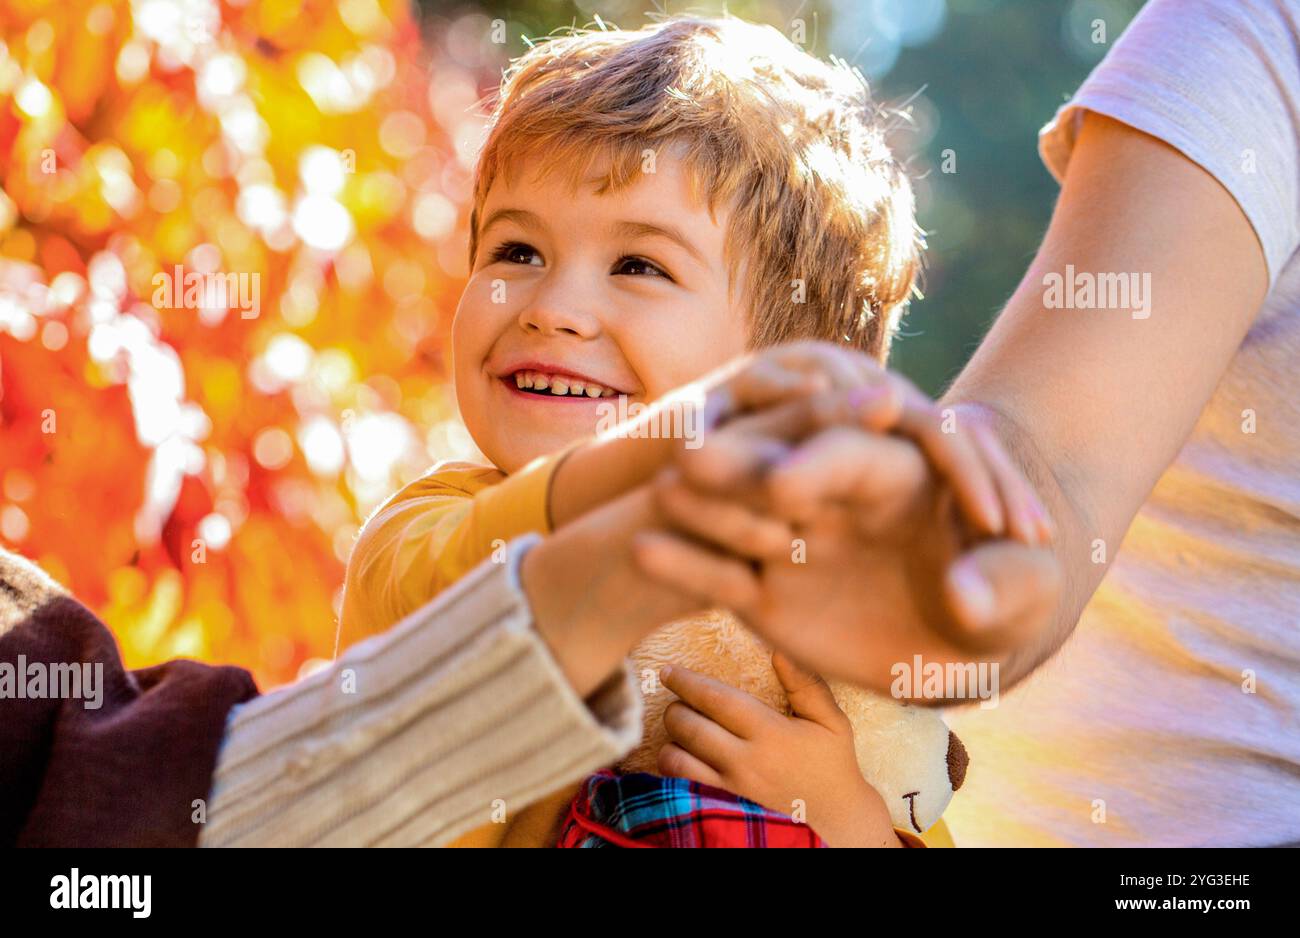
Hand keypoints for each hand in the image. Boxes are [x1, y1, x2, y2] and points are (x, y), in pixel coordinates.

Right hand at [634, 394, 1060, 694]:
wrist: (960, 655)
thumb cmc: (1003, 606)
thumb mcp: (1024, 596)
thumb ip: (1007, 585)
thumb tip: (963, 598)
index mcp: (899, 473)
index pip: (853, 448)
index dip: (822, 459)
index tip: (786, 488)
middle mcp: (835, 498)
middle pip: (779, 465)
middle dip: (739, 464)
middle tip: (690, 458)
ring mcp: (793, 541)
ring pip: (739, 512)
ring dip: (704, 503)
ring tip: (658, 499)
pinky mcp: (768, 594)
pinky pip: (720, 577)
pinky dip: (686, 565)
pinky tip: (642, 553)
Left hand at [656, 653, 899, 846]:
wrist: (836, 818)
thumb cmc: (832, 762)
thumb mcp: (830, 720)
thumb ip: (805, 683)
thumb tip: (778, 647)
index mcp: (771, 733)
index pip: (716, 699)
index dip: (687, 682)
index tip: (668, 670)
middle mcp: (746, 761)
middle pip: (689, 726)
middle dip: (676, 707)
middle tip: (678, 699)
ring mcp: (731, 787)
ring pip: (677, 757)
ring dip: (672, 737)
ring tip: (681, 726)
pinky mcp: (722, 805)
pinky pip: (680, 783)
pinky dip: (672, 765)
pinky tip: (681, 753)